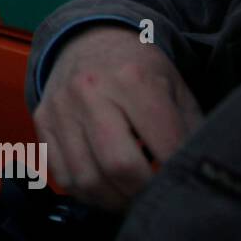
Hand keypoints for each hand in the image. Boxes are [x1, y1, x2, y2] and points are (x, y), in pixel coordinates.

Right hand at [35, 26, 202, 209]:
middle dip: (142, 194)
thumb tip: (198, 175)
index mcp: (133, 79)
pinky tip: (104, 186)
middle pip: (118, 166)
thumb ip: (189, 131)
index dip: (177, 175)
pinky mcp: (42, 120)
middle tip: (154, 198)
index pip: (164, 146)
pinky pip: (61, 175)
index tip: (183, 186)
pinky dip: (85, 192)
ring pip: (86, 179)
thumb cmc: (140, 70)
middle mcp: (90, 91)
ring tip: (130, 197)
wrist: (90, 40)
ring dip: (113, 200)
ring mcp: (61, 107)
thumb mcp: (175, 89)